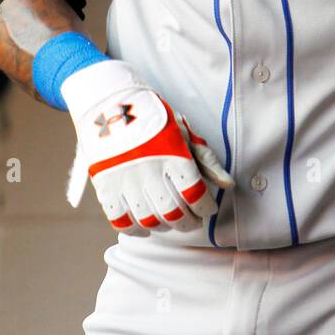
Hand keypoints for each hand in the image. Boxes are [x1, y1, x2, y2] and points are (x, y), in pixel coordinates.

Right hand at [60, 58, 234, 234]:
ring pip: (149, 220)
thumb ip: (206, 161)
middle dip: (188, 222)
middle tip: (192, 220)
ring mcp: (126, 181)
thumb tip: (228, 185)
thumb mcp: (184, 133)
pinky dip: (134, 229)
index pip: (195, 196)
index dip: (205, 208)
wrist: (110, 104)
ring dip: (163, 227)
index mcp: (174, 156)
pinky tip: (144, 225)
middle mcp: (150, 171)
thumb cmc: (153, 119)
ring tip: (169, 221)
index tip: (207, 209)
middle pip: (174, 214)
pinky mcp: (105, 187)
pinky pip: (120, 220)